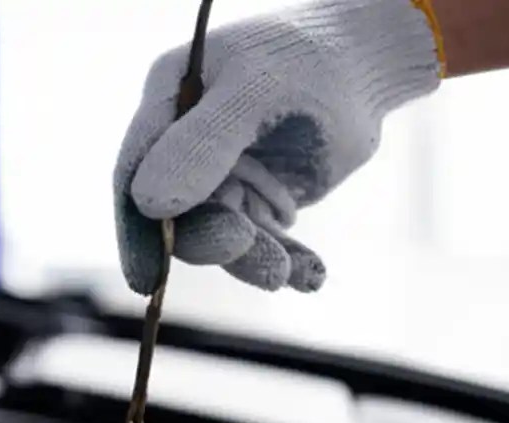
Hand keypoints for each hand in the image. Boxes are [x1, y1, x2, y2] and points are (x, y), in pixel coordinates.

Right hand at [114, 0, 441, 294]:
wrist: (373, 60)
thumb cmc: (311, 56)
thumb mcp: (256, 91)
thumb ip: (203, 144)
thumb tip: (146, 204)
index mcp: (170, 100)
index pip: (137, 171)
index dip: (135, 229)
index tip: (144, 280)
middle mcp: (188, 140)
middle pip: (180, 213)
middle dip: (217, 242)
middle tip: (263, 263)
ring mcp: (225, 171)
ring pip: (225, 233)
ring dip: (258, 259)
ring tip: (293, 272)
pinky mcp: (263, 195)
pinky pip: (265, 240)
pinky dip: (288, 261)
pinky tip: (311, 276)